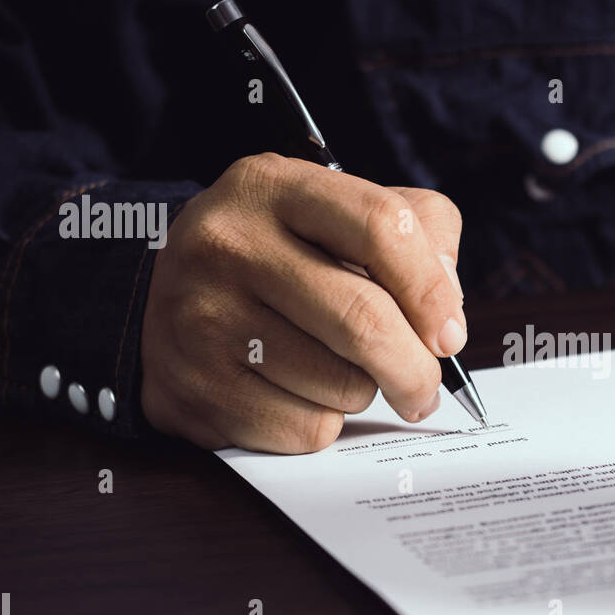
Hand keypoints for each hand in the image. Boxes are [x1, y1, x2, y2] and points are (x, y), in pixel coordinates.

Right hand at [140, 153, 465, 452]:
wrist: (165, 305)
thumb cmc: (279, 262)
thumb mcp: (337, 217)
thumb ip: (416, 237)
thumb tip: (447, 313)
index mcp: (272, 186)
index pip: (381, 226)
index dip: (431, 289)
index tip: (449, 334)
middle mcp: (227, 243)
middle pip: (364, 318)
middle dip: (415, 367)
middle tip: (425, 387)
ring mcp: (202, 317)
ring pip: (340, 383)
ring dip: (363, 393)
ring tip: (341, 376)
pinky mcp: (193, 387)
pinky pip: (302, 428)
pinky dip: (322, 424)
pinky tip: (299, 396)